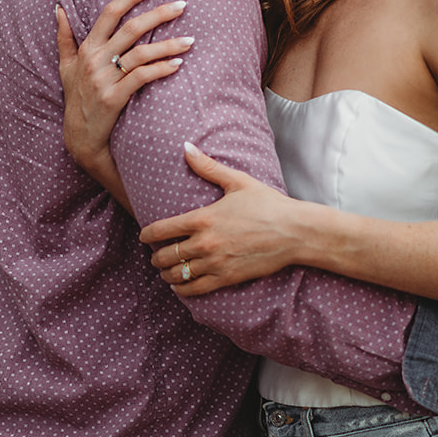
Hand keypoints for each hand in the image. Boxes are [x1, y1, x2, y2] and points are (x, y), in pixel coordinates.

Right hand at [57, 0, 193, 196]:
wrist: (80, 138)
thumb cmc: (76, 98)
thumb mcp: (66, 67)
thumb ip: (64, 37)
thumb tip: (58, 8)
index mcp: (87, 47)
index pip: (110, 12)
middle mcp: (94, 59)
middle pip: (131, 28)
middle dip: (159, 14)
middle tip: (183, 5)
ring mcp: (103, 79)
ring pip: (141, 53)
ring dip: (168, 44)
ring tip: (190, 40)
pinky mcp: (113, 98)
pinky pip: (142, 77)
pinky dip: (161, 69)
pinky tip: (178, 65)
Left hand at [139, 144, 302, 295]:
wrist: (293, 232)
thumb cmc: (267, 204)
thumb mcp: (237, 181)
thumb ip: (208, 166)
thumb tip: (186, 147)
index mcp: (203, 218)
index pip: (163, 230)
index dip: (148, 235)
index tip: (144, 237)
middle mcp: (205, 243)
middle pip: (166, 255)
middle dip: (156, 256)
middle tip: (155, 255)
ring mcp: (215, 263)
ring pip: (178, 275)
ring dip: (167, 274)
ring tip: (165, 271)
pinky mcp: (227, 278)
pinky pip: (196, 289)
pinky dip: (183, 289)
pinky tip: (181, 286)